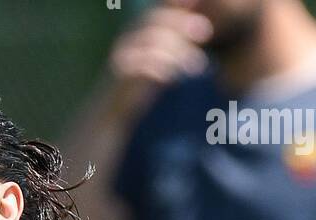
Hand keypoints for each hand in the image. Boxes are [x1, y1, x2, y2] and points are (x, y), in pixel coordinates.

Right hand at [108, 2, 211, 116]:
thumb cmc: (135, 87)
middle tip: (206, 32)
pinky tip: (174, 77)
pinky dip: (161, 68)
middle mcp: (127, 37)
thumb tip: (200, 29)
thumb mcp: (156, 62)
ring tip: (199, 66)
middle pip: (156, 21)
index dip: (179, 9)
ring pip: (152, 42)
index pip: (159, 12)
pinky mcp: (118, 74)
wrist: (109, 113)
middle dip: (183, 24)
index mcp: (135, 31)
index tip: (201, 11)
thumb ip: (173, 45)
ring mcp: (122, 54)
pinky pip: (142, 65)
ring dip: (179, 51)